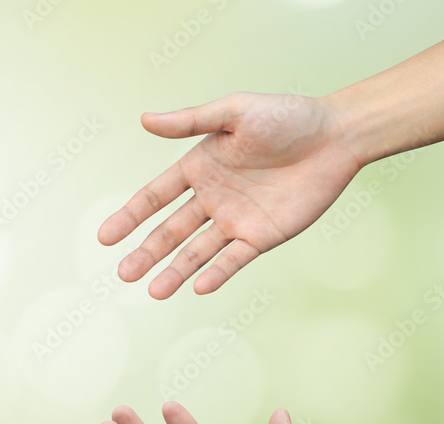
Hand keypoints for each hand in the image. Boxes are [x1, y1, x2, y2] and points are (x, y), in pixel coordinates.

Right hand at [98, 93, 360, 298]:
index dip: (129, 216)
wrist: (337, 136)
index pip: (154, 197)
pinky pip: (234, 259)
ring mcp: (234, 220)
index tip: (106, 236)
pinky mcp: (261, 236)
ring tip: (153, 291)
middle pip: (170, 231)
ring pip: (196, 251)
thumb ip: (189, 121)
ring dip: (175, 271)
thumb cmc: (288, 117)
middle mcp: (211, 198)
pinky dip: (216, 272)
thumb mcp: (234, 112)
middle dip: (145, 252)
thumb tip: (144, 119)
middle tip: (124, 273)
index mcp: (198, 168)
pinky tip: (198, 286)